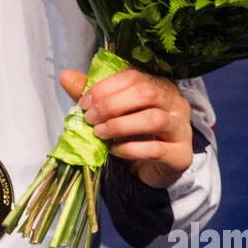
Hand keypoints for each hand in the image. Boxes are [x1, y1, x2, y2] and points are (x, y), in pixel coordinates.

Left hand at [59, 66, 192, 188]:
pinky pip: (156, 149)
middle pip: (147, 93)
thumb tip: (66, 76)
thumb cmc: (132, 136)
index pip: (134, 77)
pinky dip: (130, 149)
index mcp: (159, 86)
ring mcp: (182, 129)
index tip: (84, 103)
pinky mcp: (181, 155)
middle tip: (90, 118)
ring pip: (153, 119)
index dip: (106, 88)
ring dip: (120, 125)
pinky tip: (115, 151)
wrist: (149, 171)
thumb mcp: (110, 113)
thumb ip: (93, 96)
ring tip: (100, 133)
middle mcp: (175, 103)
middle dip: (112, 105)